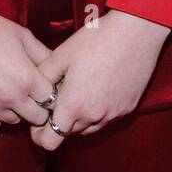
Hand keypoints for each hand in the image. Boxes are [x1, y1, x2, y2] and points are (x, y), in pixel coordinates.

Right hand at [0, 9, 56, 136]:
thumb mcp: (23, 35)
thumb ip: (43, 55)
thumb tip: (58, 68)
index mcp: (27, 77)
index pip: (52, 100)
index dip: (49, 93)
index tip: (43, 88)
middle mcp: (11, 96)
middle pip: (37, 118)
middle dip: (37, 107)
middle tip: (28, 95)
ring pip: (13, 122)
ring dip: (14, 111)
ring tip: (6, 93)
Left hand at [29, 9, 170, 148]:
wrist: (137, 31)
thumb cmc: (98, 38)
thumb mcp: (62, 53)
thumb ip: (43, 76)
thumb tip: (35, 91)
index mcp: (73, 105)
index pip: (50, 140)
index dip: (40, 134)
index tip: (41, 119)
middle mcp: (94, 116)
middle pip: (69, 133)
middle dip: (61, 119)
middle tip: (62, 94)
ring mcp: (113, 114)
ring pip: (89, 127)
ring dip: (81, 116)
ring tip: (82, 88)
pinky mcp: (128, 108)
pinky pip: (107, 118)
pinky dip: (99, 109)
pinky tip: (100, 86)